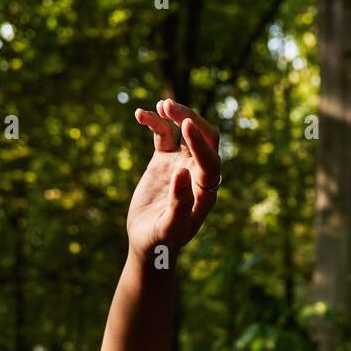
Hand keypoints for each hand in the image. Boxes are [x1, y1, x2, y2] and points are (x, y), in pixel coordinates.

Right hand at [126, 98, 220, 260]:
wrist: (148, 244)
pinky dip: (154, 122)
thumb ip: (179, 203)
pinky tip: (140, 114)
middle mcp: (198, 173)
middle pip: (206, 138)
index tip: (185, 126)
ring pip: (185, 131)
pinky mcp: (165, 160)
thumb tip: (182, 173)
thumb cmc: (161, 241)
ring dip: (176, 116)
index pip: (210, 161)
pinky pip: (163, 135)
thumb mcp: (169, 227)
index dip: (200, 143)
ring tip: (160, 106)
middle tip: (171, 108)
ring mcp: (182, 164)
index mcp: (206, 191)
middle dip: (192, 120)